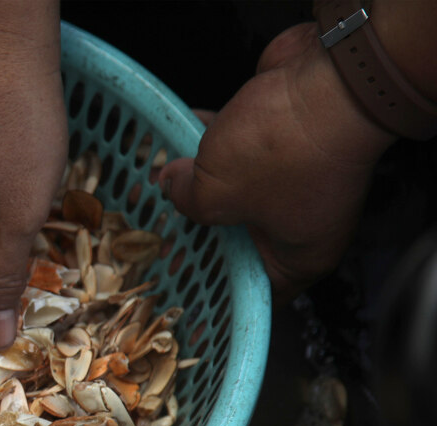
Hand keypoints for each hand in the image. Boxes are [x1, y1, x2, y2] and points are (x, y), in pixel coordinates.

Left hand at [159, 23, 396, 299]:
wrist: (333, 74)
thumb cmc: (282, 150)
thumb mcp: (215, 192)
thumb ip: (186, 198)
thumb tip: (170, 185)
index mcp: (298, 256)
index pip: (252, 292)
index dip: (211, 289)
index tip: (173, 284)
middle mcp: (302, 222)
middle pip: (236, 240)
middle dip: (193, 231)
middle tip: (150, 234)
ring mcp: (296, 178)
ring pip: (235, 190)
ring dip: (195, 183)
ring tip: (149, 185)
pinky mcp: (286, 138)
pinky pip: (239, 150)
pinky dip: (209, 145)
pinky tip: (172, 139)